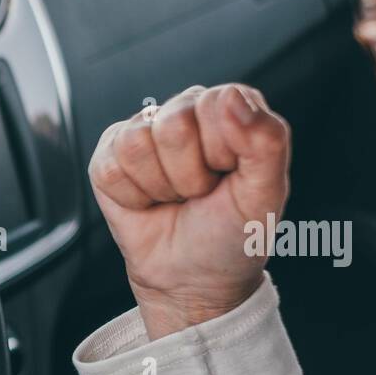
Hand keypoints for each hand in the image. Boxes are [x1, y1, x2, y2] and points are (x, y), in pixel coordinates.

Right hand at [88, 84, 291, 338]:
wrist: (191, 278)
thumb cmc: (231, 235)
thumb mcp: (265, 193)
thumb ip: (267, 139)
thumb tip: (230, 96)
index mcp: (232, 107)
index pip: (214, 104)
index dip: (219, 152)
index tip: (227, 178)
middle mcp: (187, 109)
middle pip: (172, 125)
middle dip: (187, 175)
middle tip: (198, 194)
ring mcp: (144, 130)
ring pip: (135, 145)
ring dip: (158, 188)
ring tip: (175, 198)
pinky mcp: (109, 154)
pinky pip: (108, 167)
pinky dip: (130, 198)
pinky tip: (148, 203)